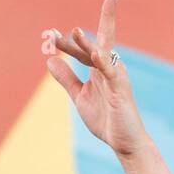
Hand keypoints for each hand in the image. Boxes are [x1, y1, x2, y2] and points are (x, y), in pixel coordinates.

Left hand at [43, 0, 148, 157]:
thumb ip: (67, 78)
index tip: (50, 35)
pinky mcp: (121, 89)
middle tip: (54, 32)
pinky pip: (112, 73)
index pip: (82, 50)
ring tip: (74, 32)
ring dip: (87, 44)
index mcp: (98, 68)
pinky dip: (104, 63)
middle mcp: (108, 67)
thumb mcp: (80, 96)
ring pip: (101, 54)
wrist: (124, 142)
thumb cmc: (105, 118)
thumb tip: (49, 60)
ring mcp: (115, 76)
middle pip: (93, 44)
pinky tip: (95, 54)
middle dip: (78, 36)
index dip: (66, 43)